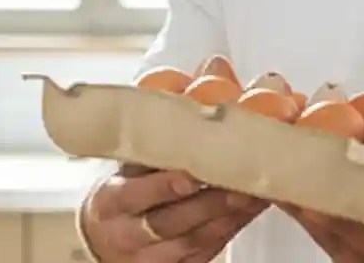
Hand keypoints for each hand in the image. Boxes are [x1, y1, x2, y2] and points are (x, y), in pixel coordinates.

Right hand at [82, 163, 267, 262]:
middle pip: (169, 223)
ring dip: (229, 216)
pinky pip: (207, 250)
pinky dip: (232, 228)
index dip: (164, 186)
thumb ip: (155, 151)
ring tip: (255, 194)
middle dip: (209, 203)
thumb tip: (195, 114)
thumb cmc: (125, 191)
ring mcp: (150, 258)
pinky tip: (251, 209)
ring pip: (193, 241)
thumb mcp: (128, 169)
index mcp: (111, 202)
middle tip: (241, 184)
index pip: (134, 195)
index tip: (192, 174)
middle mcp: (127, 234)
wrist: (107, 237)